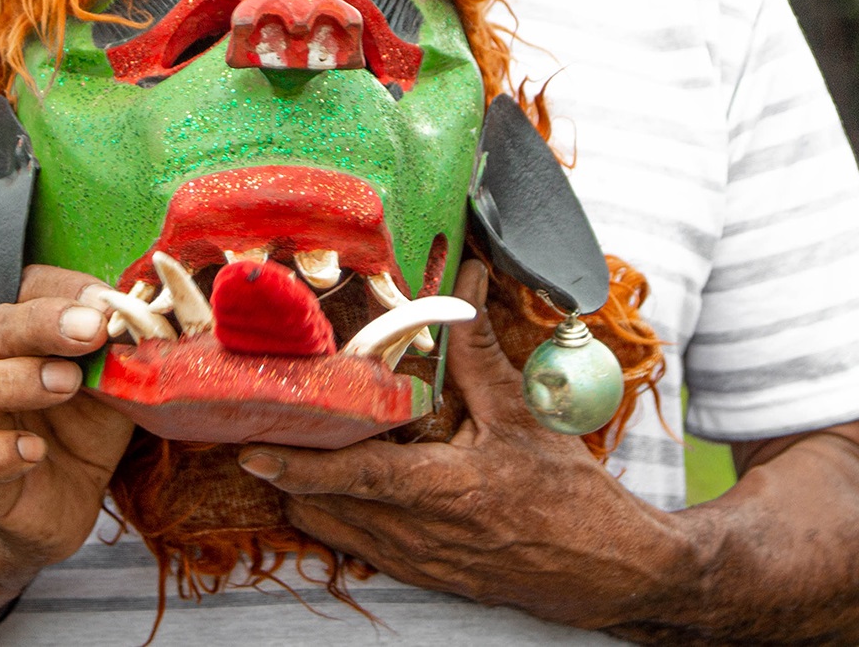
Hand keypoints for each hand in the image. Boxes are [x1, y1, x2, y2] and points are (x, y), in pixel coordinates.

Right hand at [0, 263, 138, 569]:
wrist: (67, 500)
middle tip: (89, 332)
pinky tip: (34, 451)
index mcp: (19, 335)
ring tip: (64, 385)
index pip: (23, 291)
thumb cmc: (86, 424)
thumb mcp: (112, 384)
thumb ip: (116, 352)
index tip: (107, 303)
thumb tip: (134, 314)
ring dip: (9, 381)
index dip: (63, 290)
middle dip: (39, 325)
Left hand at [236, 260, 668, 628]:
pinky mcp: (422, 574)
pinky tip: (345, 480)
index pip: (357, 478)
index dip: (300, 466)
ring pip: (335, 528)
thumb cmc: (570, 496)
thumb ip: (479, 353)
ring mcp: (417, 561)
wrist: (605, 571)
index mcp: (446, 490)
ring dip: (310, 492)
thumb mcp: (524, 416)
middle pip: (325, 506)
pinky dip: (339, 513)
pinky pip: (359, 545)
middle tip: (262, 427)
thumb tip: (465, 285)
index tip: (253, 452)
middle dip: (288, 470)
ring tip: (298, 446)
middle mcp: (420, 533)